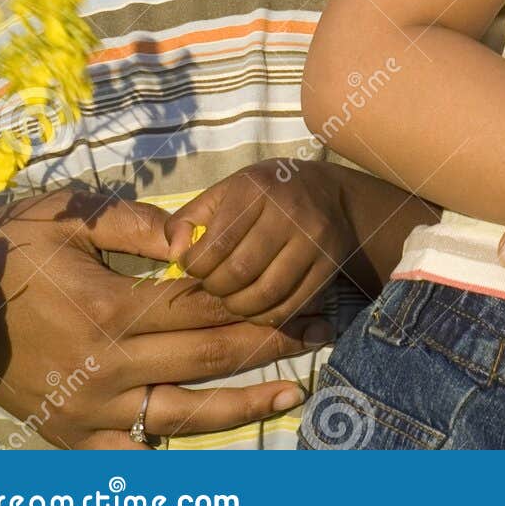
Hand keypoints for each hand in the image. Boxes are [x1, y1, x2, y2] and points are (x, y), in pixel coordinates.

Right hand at [0, 189, 328, 448]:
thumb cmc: (13, 251)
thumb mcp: (69, 218)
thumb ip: (137, 224)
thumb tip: (195, 234)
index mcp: (112, 310)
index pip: (204, 307)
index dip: (256, 301)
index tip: (301, 295)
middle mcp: (109, 367)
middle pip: (208, 358)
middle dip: (271, 345)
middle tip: (319, 333)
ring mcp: (92, 410)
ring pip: (185, 415)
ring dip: (245, 405)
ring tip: (294, 393)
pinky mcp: (72, 438)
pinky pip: (134, 455)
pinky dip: (178, 452)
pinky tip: (220, 444)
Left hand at [164, 160, 352, 326]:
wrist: (329, 194)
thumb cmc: (267, 193)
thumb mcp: (228, 190)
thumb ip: (192, 217)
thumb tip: (174, 252)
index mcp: (256, 189)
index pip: (215, 244)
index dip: (195, 266)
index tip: (193, 267)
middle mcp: (288, 212)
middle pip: (239, 272)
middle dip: (216, 288)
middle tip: (214, 286)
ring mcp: (313, 240)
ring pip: (265, 293)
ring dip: (239, 307)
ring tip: (232, 299)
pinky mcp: (329, 265)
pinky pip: (291, 306)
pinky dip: (267, 316)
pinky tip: (257, 308)